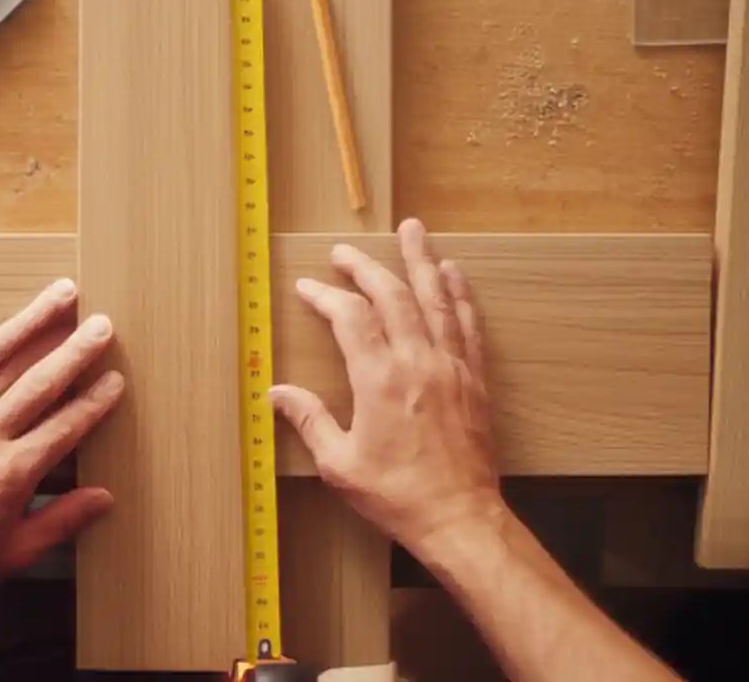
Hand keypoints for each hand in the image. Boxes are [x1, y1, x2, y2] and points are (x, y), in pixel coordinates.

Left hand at [0, 279, 122, 610]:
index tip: (116, 380)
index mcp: (10, 477)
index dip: (94, 401)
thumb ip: (61, 521)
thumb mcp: (13, 554)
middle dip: (74, 351)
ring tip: (61, 296)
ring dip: (33, 326)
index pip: (65, 427)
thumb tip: (104, 497)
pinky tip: (11, 326)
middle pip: (39, 384)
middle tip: (102, 325)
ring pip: (0, 364)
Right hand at [269, 219, 502, 554]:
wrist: (459, 518)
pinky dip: (459, 294)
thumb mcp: (339, 464)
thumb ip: (308, 420)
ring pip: (435, 299)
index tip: (308, 287)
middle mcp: (417, 363)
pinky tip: (453, 274)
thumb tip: (275, 392)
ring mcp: (450, 367)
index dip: (326, 296)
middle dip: (365, 267)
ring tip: (413, 229)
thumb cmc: (396, 495)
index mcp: (379, 380)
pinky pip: (467, 324)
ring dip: (421, 261)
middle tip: (344, 251)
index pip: (350, 318)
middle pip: (392, 296)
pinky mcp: (473, 379)